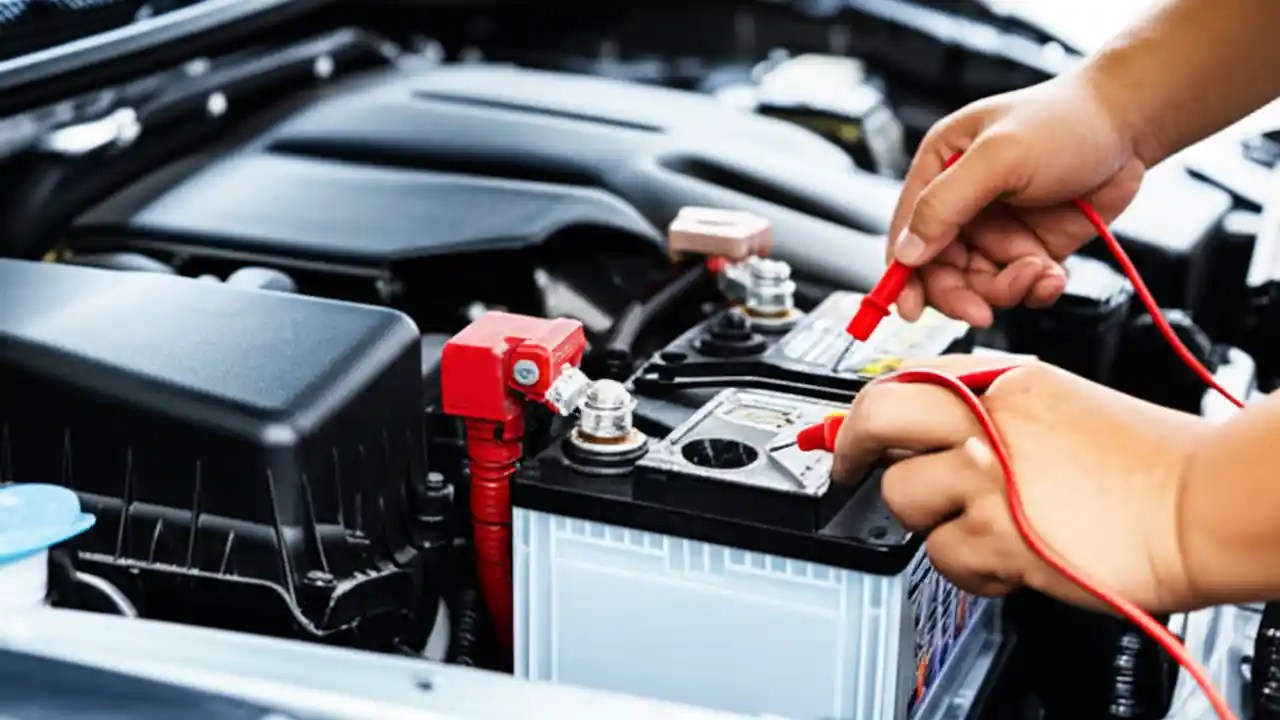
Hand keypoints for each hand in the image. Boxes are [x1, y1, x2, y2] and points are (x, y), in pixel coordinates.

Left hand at [831, 355, 1209, 613]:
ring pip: (902, 497)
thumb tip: (916, 416)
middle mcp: (985, 421)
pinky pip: (942, 555)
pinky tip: (1009, 554)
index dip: (866, 408)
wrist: (1199, 505)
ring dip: (930, 520)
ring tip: (982, 523)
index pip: (903, 378)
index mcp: (1000, 382)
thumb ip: (985, 403)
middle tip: (845, 467)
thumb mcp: (1053, 401)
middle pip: (876, 416)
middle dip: (848, 446)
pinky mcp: (996, 535)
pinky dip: (969, 565)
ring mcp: (986, 477)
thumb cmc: (1141, 461)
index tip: (849, 430)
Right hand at [889, 72, 1145, 327]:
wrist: (1129, 125)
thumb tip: (906, 252)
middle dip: (962, 292)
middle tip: (982, 311)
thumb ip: (945, 204)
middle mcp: (963, 203)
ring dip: (1008, 288)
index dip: (904, 274)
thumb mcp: (997, 157)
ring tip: (1038, 271)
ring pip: (981, 283)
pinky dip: (1035, 289)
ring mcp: (997, 228)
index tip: (913, 309)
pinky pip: (1019, 285)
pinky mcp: (1030, 247)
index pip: (907, 232)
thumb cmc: (1064, 121)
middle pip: (940, 268)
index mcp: (940, 169)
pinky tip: (1053, 274)